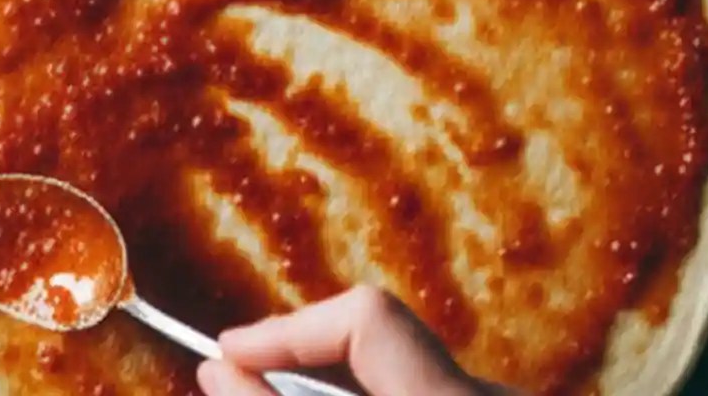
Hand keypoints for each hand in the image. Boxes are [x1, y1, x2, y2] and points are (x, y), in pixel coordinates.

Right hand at [196, 285, 518, 395]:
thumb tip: (219, 369)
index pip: (366, 318)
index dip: (286, 330)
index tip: (226, 353)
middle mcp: (488, 392)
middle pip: (373, 338)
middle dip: (300, 359)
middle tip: (245, 385)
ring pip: (391, 364)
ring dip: (332, 383)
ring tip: (285, 392)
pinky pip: (415, 377)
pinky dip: (369, 392)